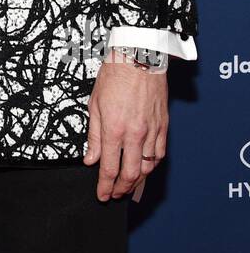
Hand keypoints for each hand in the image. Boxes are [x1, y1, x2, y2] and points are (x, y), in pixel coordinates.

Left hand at [84, 53, 167, 201]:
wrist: (139, 57)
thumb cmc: (114, 76)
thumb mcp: (94, 105)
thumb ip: (93, 135)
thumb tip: (90, 158)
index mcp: (113, 129)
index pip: (109, 167)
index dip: (104, 186)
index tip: (101, 195)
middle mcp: (134, 133)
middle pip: (131, 174)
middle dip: (121, 189)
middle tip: (114, 195)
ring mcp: (151, 131)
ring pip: (148, 167)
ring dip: (138, 182)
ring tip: (130, 188)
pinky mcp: (163, 125)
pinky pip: (159, 153)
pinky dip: (152, 166)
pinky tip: (146, 170)